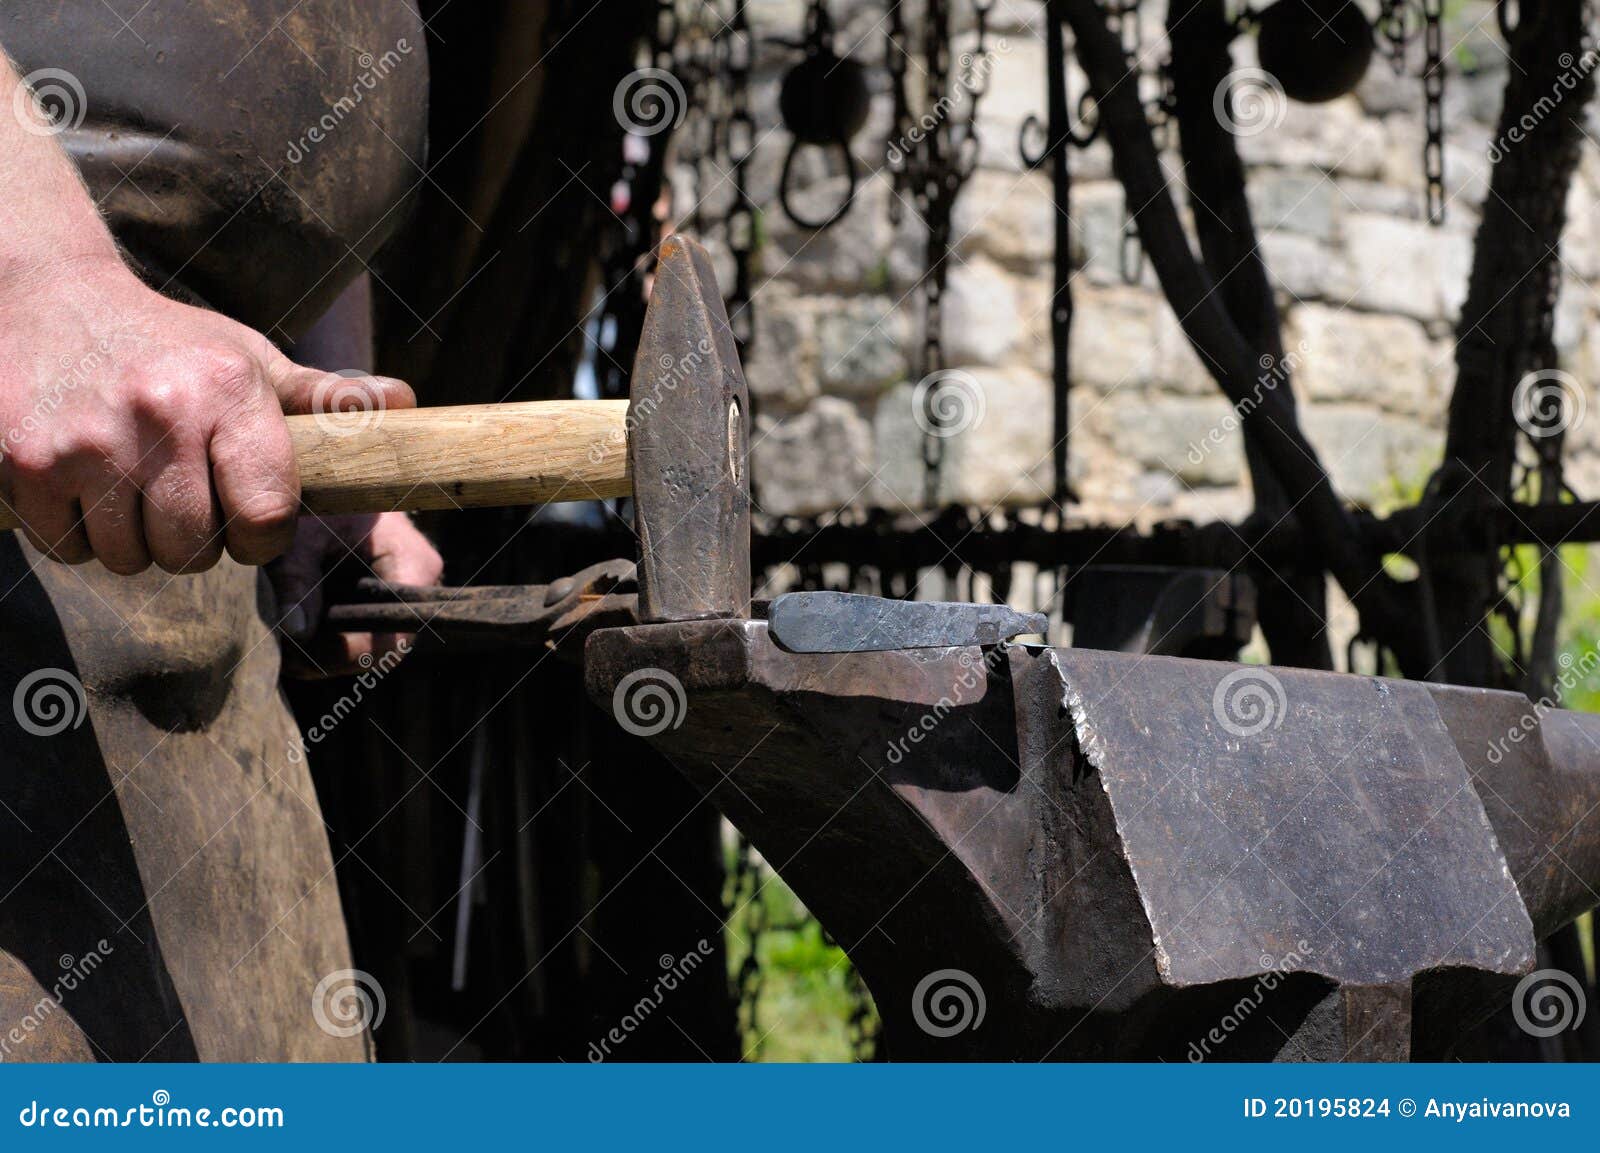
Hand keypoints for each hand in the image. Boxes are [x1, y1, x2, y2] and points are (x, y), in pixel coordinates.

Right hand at [0, 253, 412, 573]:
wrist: (42, 296)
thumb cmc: (169, 343)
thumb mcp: (250, 359)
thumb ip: (325, 398)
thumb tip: (407, 405)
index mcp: (227, 392)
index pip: (267, 517)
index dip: (262, 536)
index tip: (249, 521)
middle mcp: (158, 414)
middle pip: (194, 552)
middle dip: (195, 543)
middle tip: (182, 499)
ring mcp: (84, 441)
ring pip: (131, 560)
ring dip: (136, 544)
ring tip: (133, 489)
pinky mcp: (21, 463)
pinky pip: (70, 550)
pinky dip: (79, 537)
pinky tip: (85, 488)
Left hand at [269, 511, 443, 677]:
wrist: (326, 474)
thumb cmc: (319, 495)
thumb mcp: (300, 536)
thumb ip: (297, 582)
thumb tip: (296, 635)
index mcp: (414, 565)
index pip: (392, 639)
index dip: (345, 654)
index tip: (300, 651)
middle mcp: (418, 584)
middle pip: (379, 646)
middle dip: (329, 652)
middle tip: (282, 646)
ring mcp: (402, 591)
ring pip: (367, 641)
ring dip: (324, 642)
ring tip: (284, 628)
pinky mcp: (383, 592)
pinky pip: (360, 627)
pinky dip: (327, 629)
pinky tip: (297, 617)